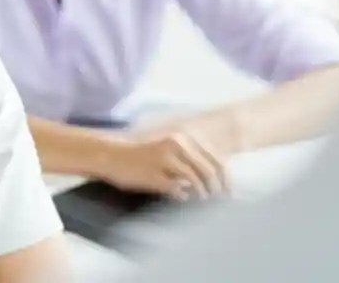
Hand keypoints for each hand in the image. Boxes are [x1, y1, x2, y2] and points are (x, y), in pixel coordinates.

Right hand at [99, 129, 229, 199]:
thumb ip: (188, 157)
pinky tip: (183, 197)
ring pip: (197, 180)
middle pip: (211, 170)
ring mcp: (166, 159)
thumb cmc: (139, 153)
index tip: (228, 190)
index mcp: (182, 137)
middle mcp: (177, 144)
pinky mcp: (155, 174)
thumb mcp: (167, 148)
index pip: (216, 158)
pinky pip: (178, 189)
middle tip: (220, 199)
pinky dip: (184, 196)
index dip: (226, 176)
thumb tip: (211, 176)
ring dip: (203, 193)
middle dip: (219, 188)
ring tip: (202, 200)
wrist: (110, 154)